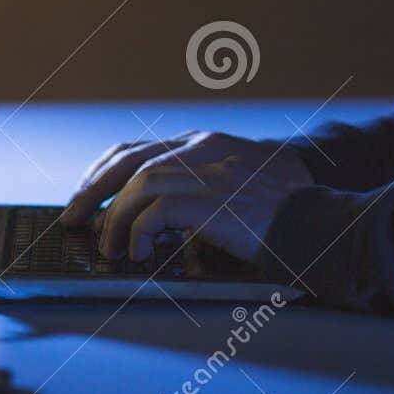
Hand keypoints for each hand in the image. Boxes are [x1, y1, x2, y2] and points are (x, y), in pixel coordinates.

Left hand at [59, 131, 312, 263]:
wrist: (319, 217)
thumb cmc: (284, 206)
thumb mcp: (240, 179)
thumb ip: (204, 184)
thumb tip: (157, 214)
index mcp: (206, 143)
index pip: (140, 147)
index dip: (104, 171)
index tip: (86, 193)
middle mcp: (203, 149)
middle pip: (129, 160)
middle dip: (93, 189)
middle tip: (74, 217)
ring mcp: (209, 173)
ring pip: (139, 184)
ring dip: (115, 218)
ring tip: (110, 245)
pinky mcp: (214, 202)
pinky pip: (158, 212)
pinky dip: (139, 231)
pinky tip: (140, 250)